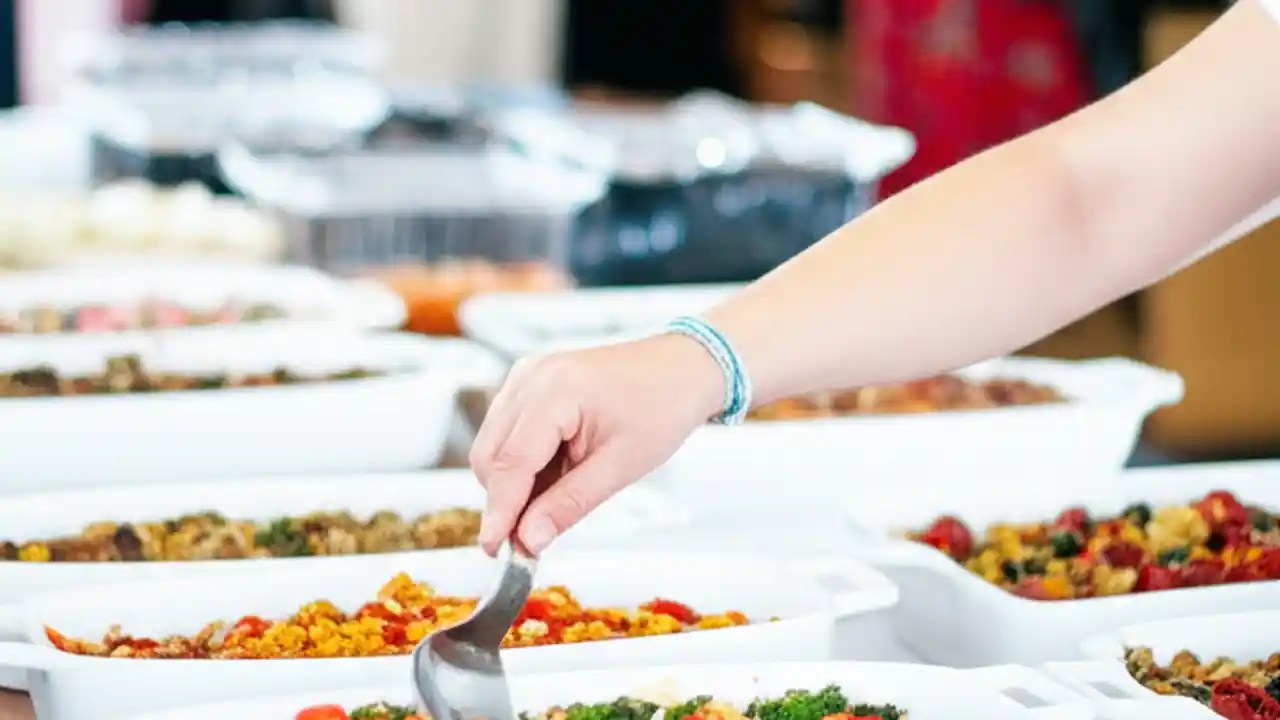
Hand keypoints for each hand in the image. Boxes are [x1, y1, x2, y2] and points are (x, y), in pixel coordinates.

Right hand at [471, 333, 723, 555]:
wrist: (682, 370)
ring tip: (554, 499)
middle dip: (505, 500)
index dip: (499, 512)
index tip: (493, 549)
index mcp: (554, 392)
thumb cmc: (662, 407)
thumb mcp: (620, 467)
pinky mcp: (531, 382)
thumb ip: (569, 504)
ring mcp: (528, 376)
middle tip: (530, 538)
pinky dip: (522, 461)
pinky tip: (554, 473)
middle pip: (490, 455)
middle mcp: (532, 378)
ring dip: (513, 482)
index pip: (509, 463)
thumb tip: (529, 539)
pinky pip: (508, 430)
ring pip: (493, 445)